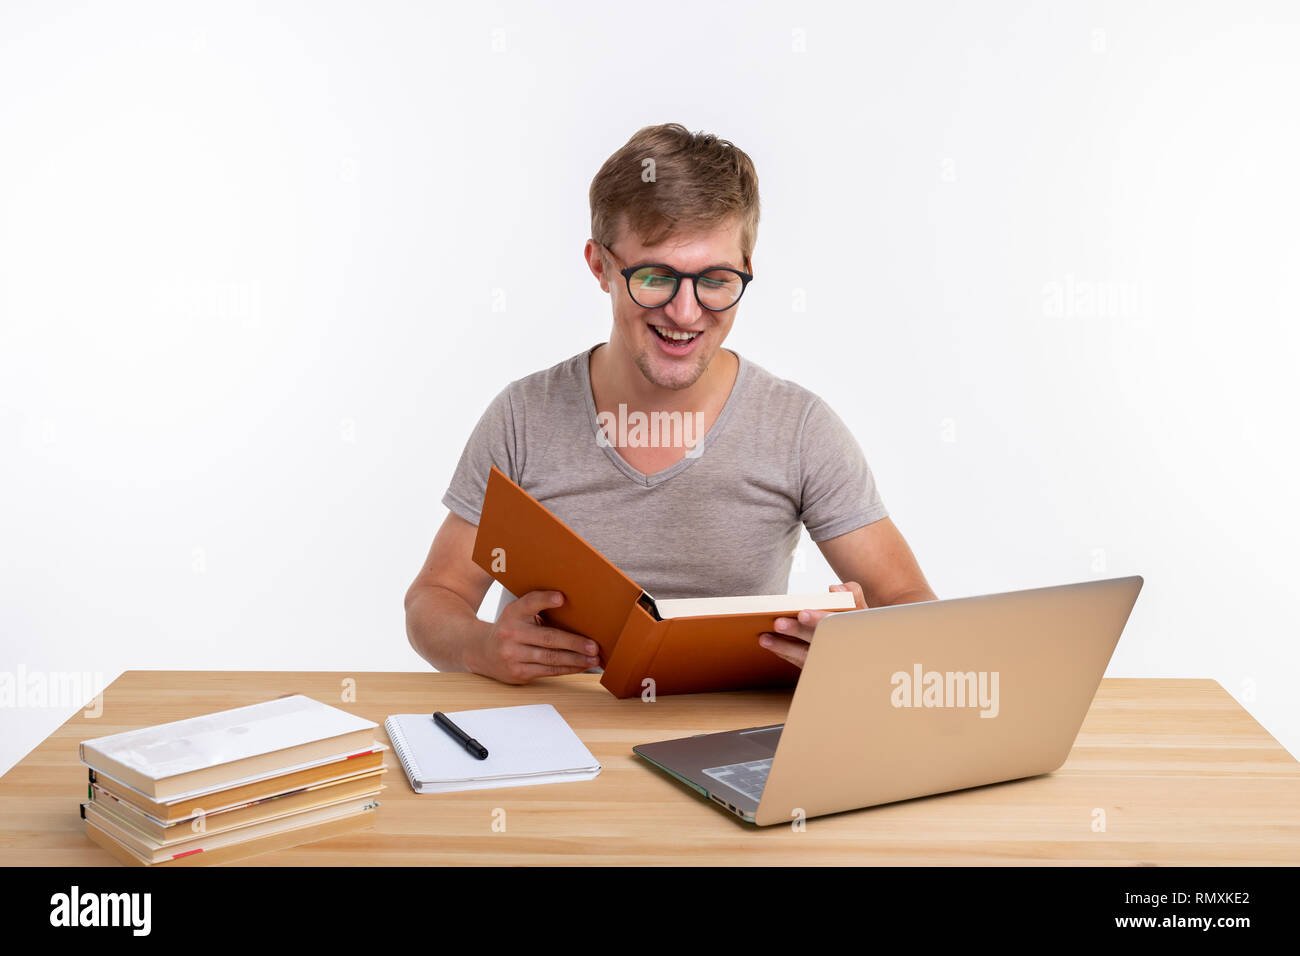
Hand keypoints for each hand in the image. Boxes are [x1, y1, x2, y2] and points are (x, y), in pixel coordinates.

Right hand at [468, 590, 601, 683]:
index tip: (561, 598)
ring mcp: (513, 655)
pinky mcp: (518, 672)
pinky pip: (548, 671)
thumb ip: (538, 609)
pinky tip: (581, 665)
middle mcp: (511, 633)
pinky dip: (568, 669)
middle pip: (548, 638)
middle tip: (594, 645)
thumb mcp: (517, 614)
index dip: (545, 600)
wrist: (481, 652)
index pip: (529, 603)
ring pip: (551, 658)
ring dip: (576, 659)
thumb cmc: (510, 628)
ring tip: (593, 658)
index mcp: (513, 613)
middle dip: (574, 643)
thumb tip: (575, 610)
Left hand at [759, 581, 866, 668]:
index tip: (802, 613)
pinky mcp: (822, 673)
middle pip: (818, 641)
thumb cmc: (861, 629)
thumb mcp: (864, 611)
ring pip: (806, 657)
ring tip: (764, 638)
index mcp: (854, 631)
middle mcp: (844, 650)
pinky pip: (802, 665)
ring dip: (784, 647)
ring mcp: (832, 664)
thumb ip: (852, 595)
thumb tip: (834, 589)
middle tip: (778, 623)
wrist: (868, 660)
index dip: (819, 619)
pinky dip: (787, 654)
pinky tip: (772, 646)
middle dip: (797, 632)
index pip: (837, 624)